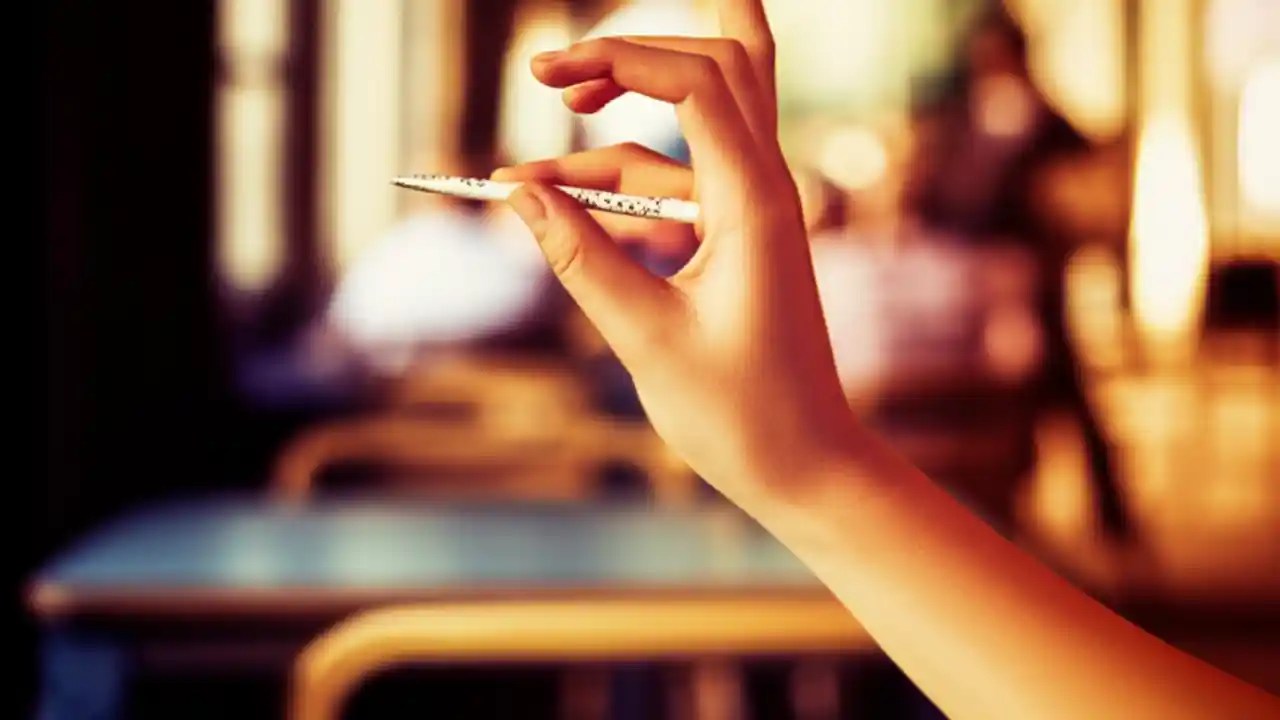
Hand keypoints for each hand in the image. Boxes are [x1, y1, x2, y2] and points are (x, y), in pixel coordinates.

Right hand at [496, 0, 860, 504]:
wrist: (808, 468)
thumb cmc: (742, 415)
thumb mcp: (646, 337)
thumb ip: (580, 258)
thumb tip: (517, 195)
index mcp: (756, 203)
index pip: (697, 82)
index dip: (617, 59)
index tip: (545, 73)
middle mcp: (765, 190)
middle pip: (721, 67)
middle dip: (636, 56)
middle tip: (554, 76)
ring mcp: (756, 212)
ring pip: (690, 133)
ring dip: (609, 145)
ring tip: (525, 181)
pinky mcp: (740, 240)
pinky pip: (680, 190)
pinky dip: (626, 195)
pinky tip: (575, 222)